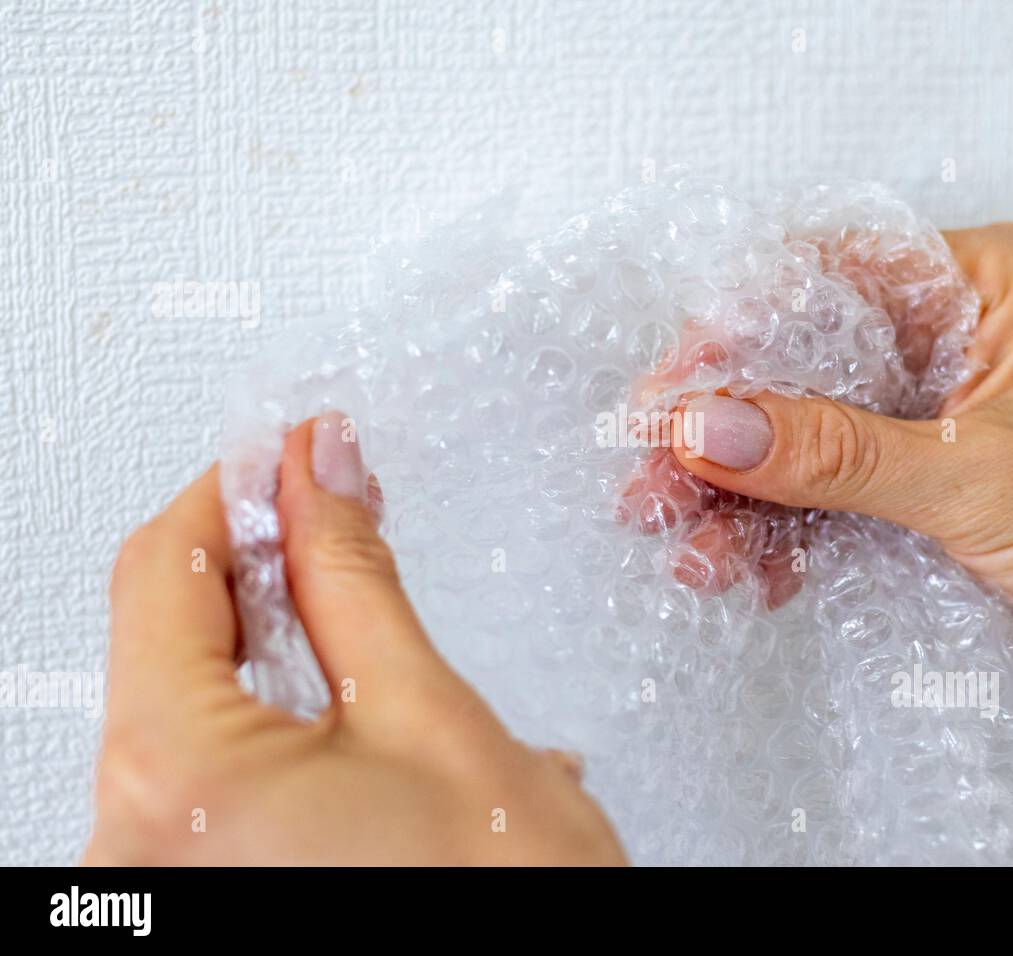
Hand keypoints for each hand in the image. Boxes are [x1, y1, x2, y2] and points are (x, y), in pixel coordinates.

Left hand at [84, 413, 626, 864]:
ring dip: (268, 642)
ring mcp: (153, 879)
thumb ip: (351, 576)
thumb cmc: (499, 905)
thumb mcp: (429, 714)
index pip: (163, 568)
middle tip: (329, 508)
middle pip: (162, 638)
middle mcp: (130, 847)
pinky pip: (199, 772)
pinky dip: (266, 717)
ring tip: (352, 611)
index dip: (231, 488)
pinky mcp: (192, 891)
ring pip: (183, 706)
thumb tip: (318, 472)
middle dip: (252, 564)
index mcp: (177, 779)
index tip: (286, 450)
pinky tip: (334, 701)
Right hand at [664, 224, 1012, 861]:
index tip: (669, 398)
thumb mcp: (976, 476)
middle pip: (801, 363)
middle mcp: (951, 343)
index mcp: (985, 285)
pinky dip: (779, 534)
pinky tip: (747, 570)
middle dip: (726, 428)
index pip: (827, 280)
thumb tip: (712, 425)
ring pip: (802, 438)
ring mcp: (930, 423)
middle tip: (658, 482)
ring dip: (741, 493)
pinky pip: (824, 498)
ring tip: (691, 546)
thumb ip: (834, 453)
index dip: (736, 334)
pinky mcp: (920, 496)